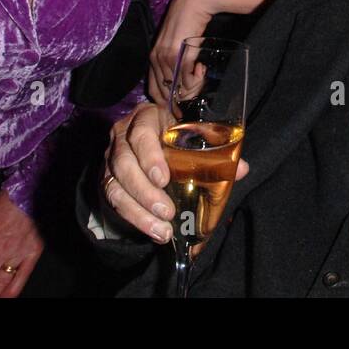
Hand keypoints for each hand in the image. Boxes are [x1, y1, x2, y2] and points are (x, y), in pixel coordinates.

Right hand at [101, 103, 248, 254]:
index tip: (163, 179)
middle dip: (145, 191)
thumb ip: (215, 152)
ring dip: (139, 211)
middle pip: (124, 163)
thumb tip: (241, 168)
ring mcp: (111, 158)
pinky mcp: (107, 179)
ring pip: (115, 185)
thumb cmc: (175, 138)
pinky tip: (153, 231)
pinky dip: (134, 218)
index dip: (150, 156)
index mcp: (146, 117)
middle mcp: (122, 135)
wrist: (150, 145)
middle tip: (167, 212)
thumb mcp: (193, 137)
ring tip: (162, 230)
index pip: (142, 133)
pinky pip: (114, 200)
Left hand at [149, 0, 217, 101]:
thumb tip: (182, 82)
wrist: (193, 2)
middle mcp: (156, 60)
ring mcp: (167, 58)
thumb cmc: (187, 21)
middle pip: (166, 93)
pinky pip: (187, 80)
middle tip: (196, 89)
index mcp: (153, 57)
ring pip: (178, 89)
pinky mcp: (180, 56)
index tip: (180, 104)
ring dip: (192, 87)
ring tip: (200, 73)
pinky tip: (202, 67)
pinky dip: (197, 79)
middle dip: (182, 98)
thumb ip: (175, 60)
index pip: (154, 90)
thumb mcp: (175, 43)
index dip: (167, 101)